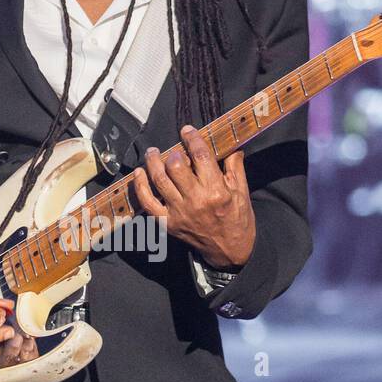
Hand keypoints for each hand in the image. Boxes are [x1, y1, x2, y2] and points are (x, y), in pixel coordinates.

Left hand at [132, 125, 255, 268]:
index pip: (201, 156)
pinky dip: (140, 187)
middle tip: (173, 148)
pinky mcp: (168, 223)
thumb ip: (235, 167)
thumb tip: (232, 145)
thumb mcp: (242, 192)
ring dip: (152, 162)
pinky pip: (148, 203)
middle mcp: (196, 201)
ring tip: (152, 152)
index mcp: (216, 191)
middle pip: (176, 166)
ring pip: (159, 181)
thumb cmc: (237, 220)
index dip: (192, 139)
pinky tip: (139, 173)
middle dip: (173, 152)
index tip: (187, 130)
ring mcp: (179, 213)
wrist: (230, 251)